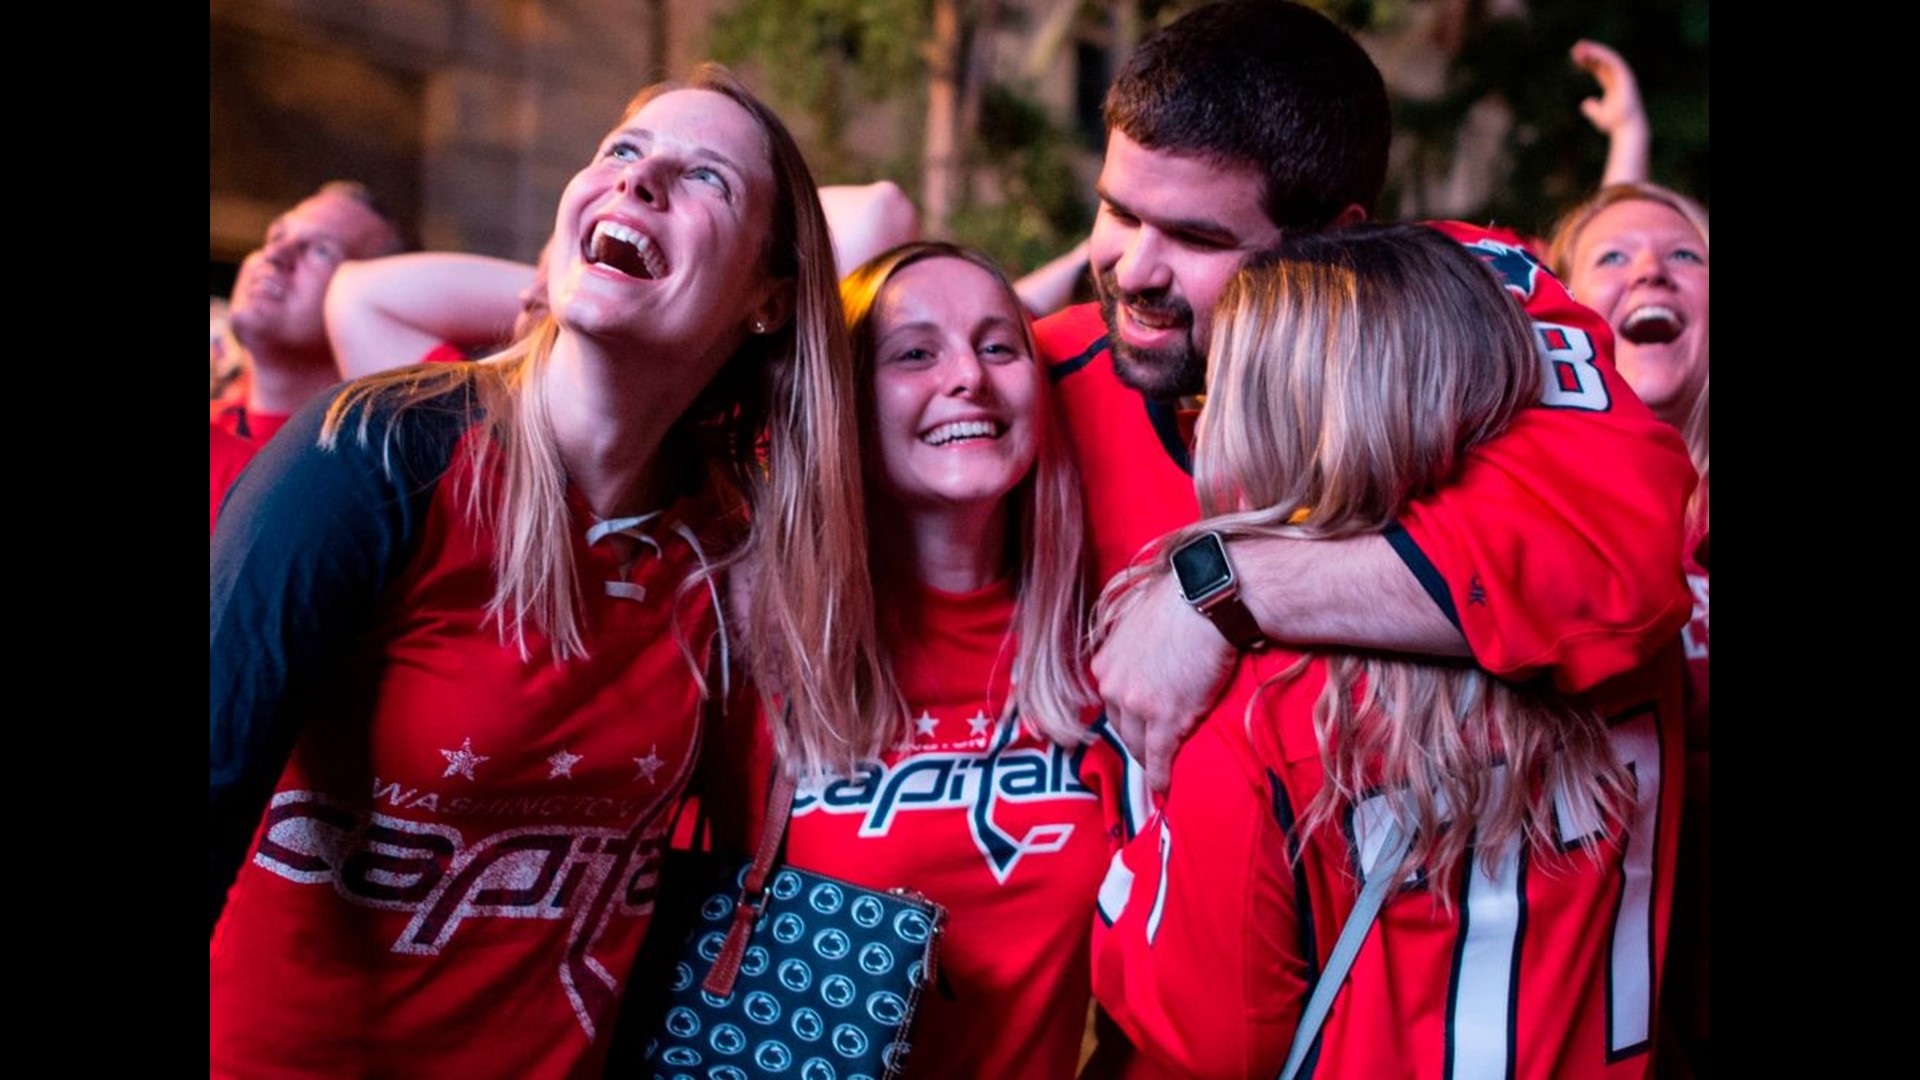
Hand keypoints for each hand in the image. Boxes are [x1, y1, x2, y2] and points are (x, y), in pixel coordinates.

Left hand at [1092, 572, 1236, 792]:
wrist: (1205, 599)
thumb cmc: (1180, 601)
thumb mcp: (1137, 620)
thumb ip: (1131, 644)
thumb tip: (1143, 655)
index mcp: (1105, 663)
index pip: (1111, 702)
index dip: (1126, 717)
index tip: (1136, 727)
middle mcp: (1114, 686)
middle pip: (1121, 727)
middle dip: (1135, 742)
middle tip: (1150, 751)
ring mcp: (1138, 705)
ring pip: (1137, 745)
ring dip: (1149, 760)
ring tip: (1161, 770)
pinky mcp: (1167, 718)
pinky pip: (1159, 756)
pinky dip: (1161, 775)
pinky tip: (1166, 786)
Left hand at [1571, 39, 1646, 137]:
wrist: (1627, 126)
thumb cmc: (1615, 124)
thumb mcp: (1599, 117)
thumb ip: (1593, 109)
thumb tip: (1585, 103)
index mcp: (1614, 85)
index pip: (1600, 70)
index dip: (1589, 63)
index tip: (1575, 59)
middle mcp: (1619, 78)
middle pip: (1603, 61)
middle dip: (1590, 54)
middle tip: (1574, 49)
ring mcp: (1623, 76)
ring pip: (1607, 58)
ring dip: (1594, 51)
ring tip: (1579, 47)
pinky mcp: (1625, 75)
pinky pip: (1612, 60)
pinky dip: (1601, 55)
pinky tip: (1590, 52)